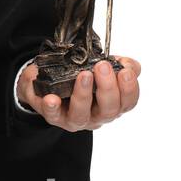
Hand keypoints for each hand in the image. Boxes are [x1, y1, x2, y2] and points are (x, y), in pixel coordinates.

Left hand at [17, 55, 140, 131]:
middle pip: (109, 110)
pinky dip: (52, 107)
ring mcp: (75, 118)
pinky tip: (52, 99)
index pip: (127, 103)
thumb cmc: (83, 77)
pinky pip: (53, 115)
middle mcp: (97, 115)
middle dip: (108, 88)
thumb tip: (127, 62)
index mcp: (112, 104)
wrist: (51, 82)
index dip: (129, 89)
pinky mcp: (55, 117)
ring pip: (82, 114)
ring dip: (84, 94)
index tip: (125, 71)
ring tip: (84, 75)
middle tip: (102, 67)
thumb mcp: (103, 68)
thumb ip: (119, 64)